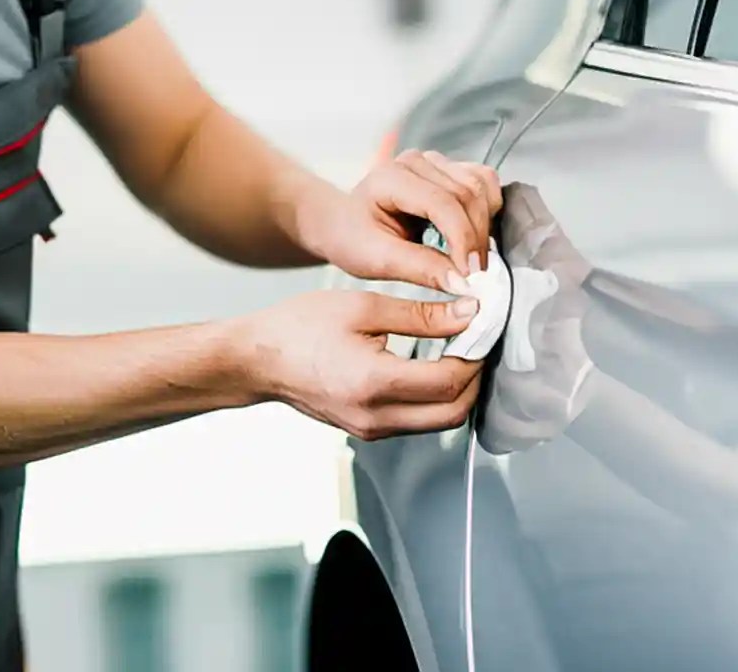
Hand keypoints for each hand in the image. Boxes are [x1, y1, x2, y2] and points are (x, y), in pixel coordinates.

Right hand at [241, 289, 483, 439]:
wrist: (256, 360)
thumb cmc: (298, 328)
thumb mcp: (362, 308)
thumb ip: (420, 313)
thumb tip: (468, 313)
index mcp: (374, 383)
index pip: (450, 381)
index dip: (476, 353)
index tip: (482, 326)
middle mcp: (376, 417)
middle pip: (454, 412)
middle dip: (474, 378)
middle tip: (477, 342)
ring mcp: (372, 430)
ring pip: (439, 421)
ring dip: (457, 390)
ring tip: (458, 350)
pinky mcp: (369, 430)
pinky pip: (418, 421)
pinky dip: (435, 398)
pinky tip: (431, 365)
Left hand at [307, 150, 502, 292]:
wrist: (344, 225)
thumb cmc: (354, 241)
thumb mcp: (378, 260)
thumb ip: (421, 269)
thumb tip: (463, 283)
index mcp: (390, 178)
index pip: (442, 203)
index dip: (463, 239)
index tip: (470, 274)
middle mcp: (415, 162)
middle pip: (467, 192)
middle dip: (477, 237)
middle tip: (475, 276)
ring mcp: (434, 162)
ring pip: (481, 185)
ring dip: (486, 224)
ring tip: (473, 258)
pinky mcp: (449, 170)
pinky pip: (484, 183)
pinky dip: (488, 211)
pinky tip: (474, 236)